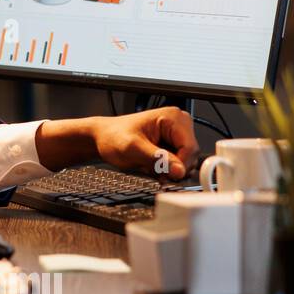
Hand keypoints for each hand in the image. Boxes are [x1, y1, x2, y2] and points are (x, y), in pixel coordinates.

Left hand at [35, 108, 200, 179]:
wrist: (103, 138)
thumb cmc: (113, 137)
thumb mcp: (132, 148)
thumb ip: (156, 158)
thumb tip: (178, 170)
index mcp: (173, 117)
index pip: (191, 147)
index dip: (181, 165)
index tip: (167, 175)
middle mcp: (179, 124)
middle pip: (191, 156)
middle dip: (174, 168)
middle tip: (155, 172)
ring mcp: (177, 135)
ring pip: (185, 162)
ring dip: (169, 170)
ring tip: (150, 167)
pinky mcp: (172, 144)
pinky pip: (178, 164)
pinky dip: (166, 170)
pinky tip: (153, 168)